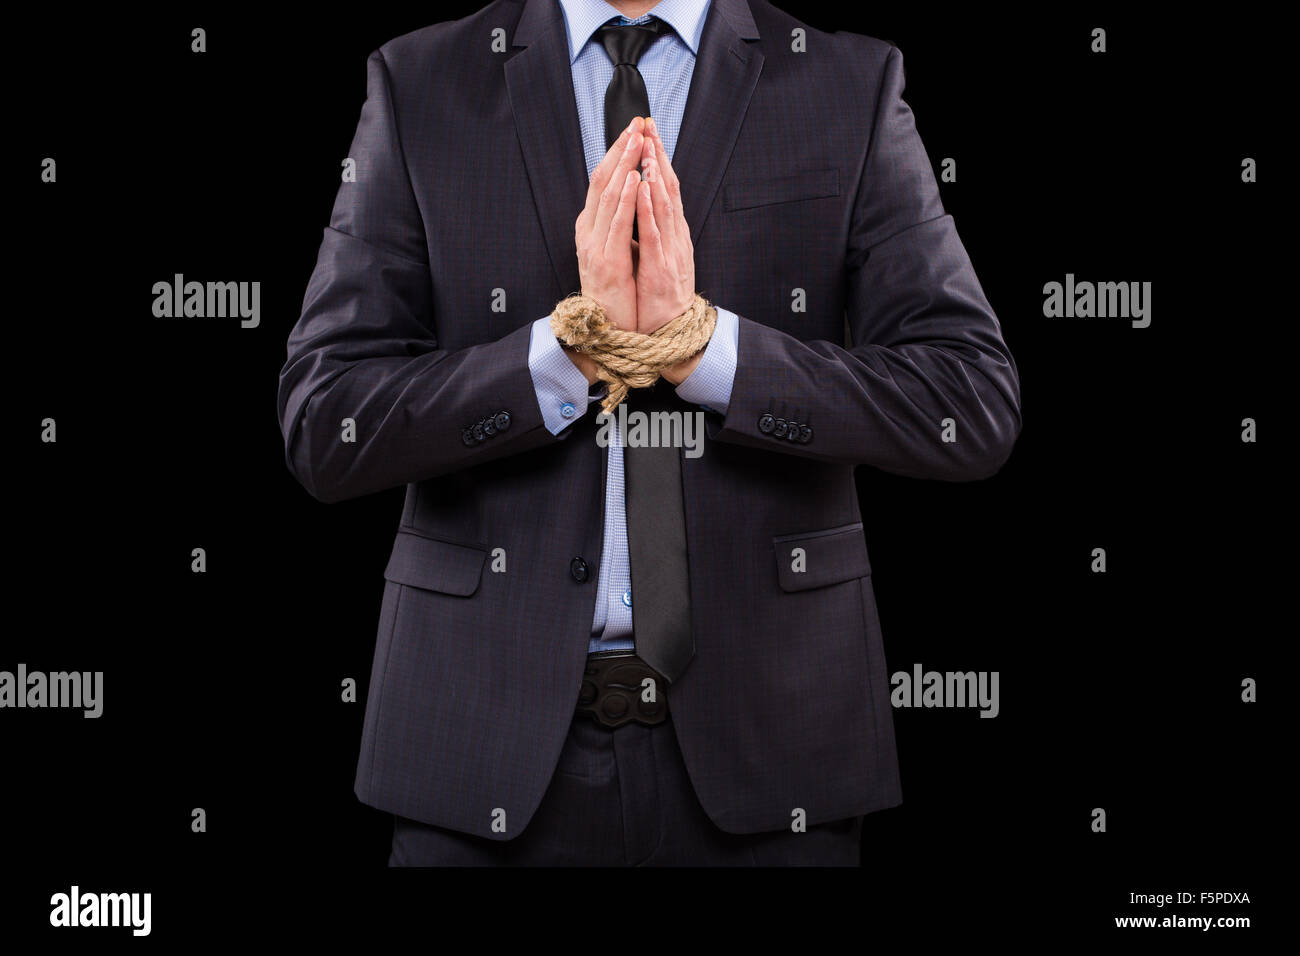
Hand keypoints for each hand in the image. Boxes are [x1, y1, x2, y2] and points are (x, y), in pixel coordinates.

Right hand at [574, 117, 643, 334]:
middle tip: (636, 124)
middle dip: (621, 150)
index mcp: (591, 228)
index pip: (602, 181)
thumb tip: (629, 197)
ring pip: (608, 195)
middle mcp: (589, 232)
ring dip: (624, 165)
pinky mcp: (607, 261)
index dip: (617, 153)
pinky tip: (633, 179)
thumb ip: (617, 225)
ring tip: (636, 141)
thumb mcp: (614, 251)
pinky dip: (625, 199)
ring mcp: (595, 245)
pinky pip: (617, 224)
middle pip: (602, 180)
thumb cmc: (614, 293)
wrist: (605, 329)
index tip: (633, 130)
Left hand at [635, 118, 702, 383]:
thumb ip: (652, 232)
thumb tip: (642, 208)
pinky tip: (644, 189)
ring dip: (655, 174)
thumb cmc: (660, 299)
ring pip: (663, 206)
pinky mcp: (661, 267)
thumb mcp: (655, 258)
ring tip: (648, 148)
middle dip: (657, 155)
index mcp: (670, 233)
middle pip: (667, 188)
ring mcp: (670, 251)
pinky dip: (649, 208)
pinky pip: (654, 233)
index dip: (656, 158)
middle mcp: (673, 237)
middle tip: (648, 125)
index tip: (646, 132)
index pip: (663, 188)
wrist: (670, 334)